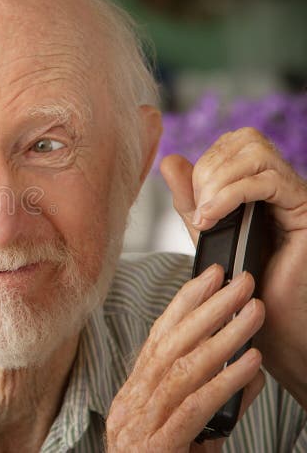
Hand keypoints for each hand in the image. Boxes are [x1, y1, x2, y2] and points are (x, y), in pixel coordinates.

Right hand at [106, 265, 265, 451]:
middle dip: (207, 309)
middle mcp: (132, 404)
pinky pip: (194, 409)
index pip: (157, 339)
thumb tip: (247, 369)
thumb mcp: (185, 433)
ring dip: (222, 338)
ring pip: (182, 370)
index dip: (184, 303)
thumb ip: (211, 401)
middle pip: (169, 345)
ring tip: (253, 315)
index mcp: (134, 395)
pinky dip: (223, 384)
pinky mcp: (157, 447)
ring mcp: (140, 425)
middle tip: (240, 283)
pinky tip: (248, 367)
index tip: (210, 276)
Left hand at [161, 127, 306, 409]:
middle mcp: (282, 184)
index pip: (234, 141)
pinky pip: (268, 181)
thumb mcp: (205, 233)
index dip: (206, 160)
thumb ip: (188, 197)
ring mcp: (296, 196)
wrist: (265, 324)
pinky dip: (230, 194)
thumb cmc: (238, 282)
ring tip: (204, 217)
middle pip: (246, 139)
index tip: (192, 198)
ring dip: (217, 182)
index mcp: (260, 183)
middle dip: (209, 169)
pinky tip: (210, 219)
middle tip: (198, 208)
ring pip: (256, 154)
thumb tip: (171, 159)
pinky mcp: (304, 212)